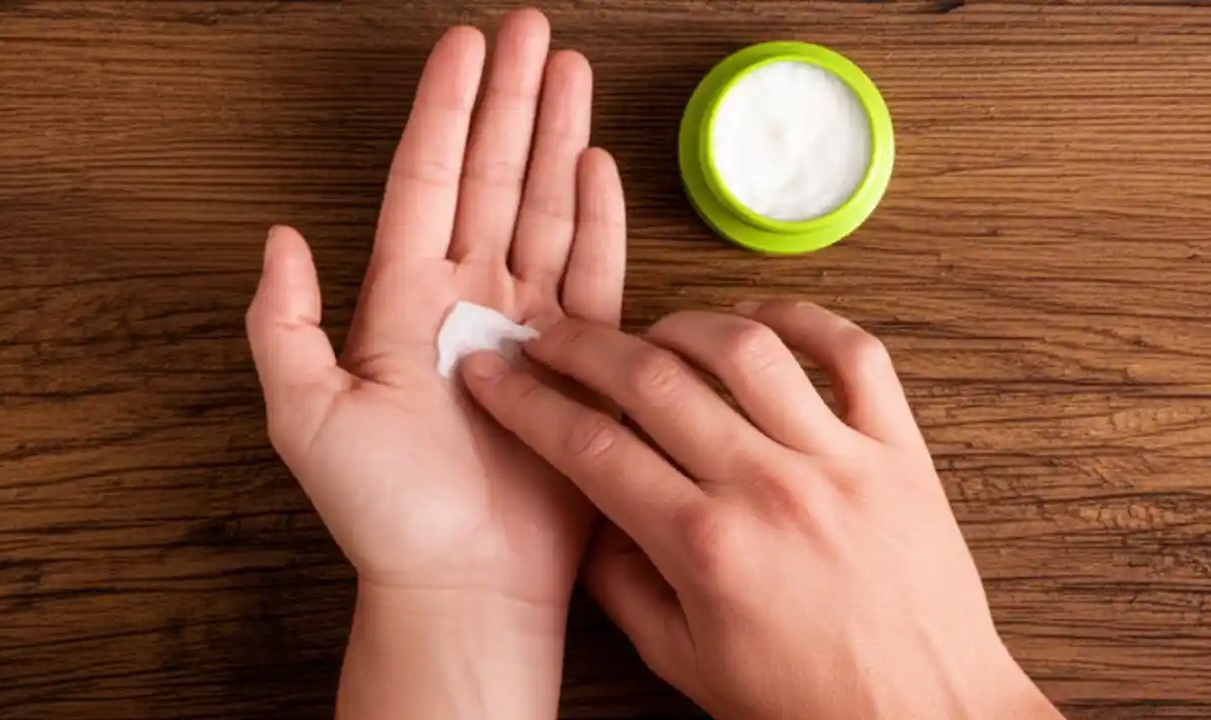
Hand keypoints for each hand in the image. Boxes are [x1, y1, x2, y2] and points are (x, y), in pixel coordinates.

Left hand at [245, 9, 624, 717]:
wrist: (461, 582)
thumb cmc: (383, 513)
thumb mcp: (304, 414)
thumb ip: (284, 321)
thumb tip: (280, 235)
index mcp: (403, 302)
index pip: (426, 181)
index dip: (443, 110)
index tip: (462, 46)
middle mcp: (468, 302)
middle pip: (491, 176)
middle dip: (510, 99)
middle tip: (528, 29)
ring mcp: (528, 327)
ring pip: (545, 208)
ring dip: (557, 138)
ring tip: (569, 70)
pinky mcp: (580, 364)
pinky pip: (594, 276)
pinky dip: (599, 220)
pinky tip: (596, 166)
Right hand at [462, 300, 1063, 719]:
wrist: (927, 718)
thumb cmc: (810, 703)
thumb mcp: (687, 662)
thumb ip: (623, 584)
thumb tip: (587, 518)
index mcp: (706, 547)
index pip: (590, 447)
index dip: (527, 403)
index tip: (495, 375)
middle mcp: (768, 488)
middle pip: (650, 379)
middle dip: (581, 346)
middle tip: (551, 336)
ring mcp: (839, 460)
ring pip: (744, 347)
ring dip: (682, 323)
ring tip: (651, 333)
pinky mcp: (898, 450)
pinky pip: (852, 353)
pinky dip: (804, 317)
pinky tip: (760, 318)